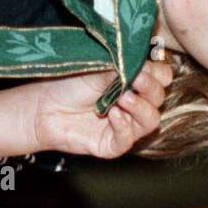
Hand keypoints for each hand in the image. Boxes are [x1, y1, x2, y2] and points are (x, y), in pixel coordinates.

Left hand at [25, 60, 173, 158]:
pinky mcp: (111, 144)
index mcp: (136, 82)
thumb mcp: (100, 67)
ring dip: (140, 108)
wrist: (44, 107)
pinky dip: (123, 127)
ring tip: (123, 98)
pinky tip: (113, 115)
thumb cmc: (70, 84)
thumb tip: (145, 63)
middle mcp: (135, 104)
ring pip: (151, 121)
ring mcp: (125, 126)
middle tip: (136, 79)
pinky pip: (127, 140)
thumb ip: (124, 66)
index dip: (158, 73)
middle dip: (150, 88)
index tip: (145, 65)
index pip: (163, 77)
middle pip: (159, 98)